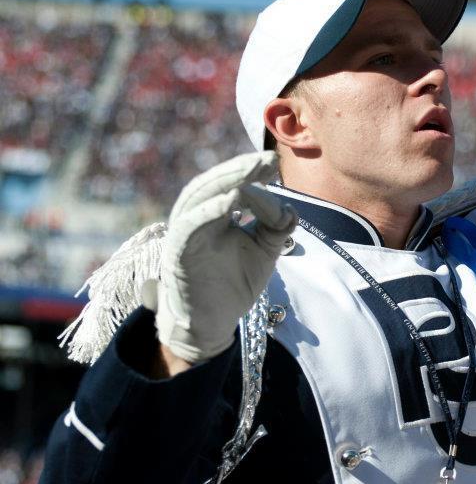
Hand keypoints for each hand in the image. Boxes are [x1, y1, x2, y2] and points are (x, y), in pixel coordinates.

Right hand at [152, 151, 296, 362]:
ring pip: (199, 197)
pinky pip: (190, 226)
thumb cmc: (234, 285)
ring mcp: (185, 234)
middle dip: (242, 169)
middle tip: (268, 159)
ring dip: (226, 181)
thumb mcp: (263, 251)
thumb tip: (290, 208)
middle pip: (215, 183)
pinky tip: (231, 200)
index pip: (232, 184)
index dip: (253, 173)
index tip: (276, 164)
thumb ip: (276, 227)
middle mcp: (197, 219)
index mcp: (215, 215)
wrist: (212, 324)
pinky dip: (209, 211)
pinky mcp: (178, 253)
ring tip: (252, 170)